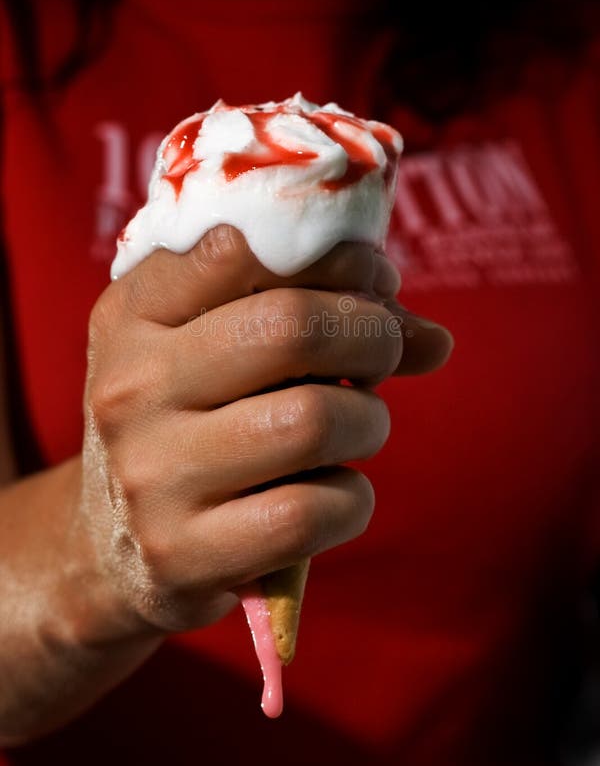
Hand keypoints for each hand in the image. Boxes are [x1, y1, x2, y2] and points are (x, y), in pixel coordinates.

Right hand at [80, 225, 451, 635]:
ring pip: (313, 421)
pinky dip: (352, 501)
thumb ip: (317, 316)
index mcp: (134, 314)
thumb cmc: (189, 424)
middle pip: (291, 327)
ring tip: (355, 428)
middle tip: (382, 354)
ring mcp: (150, 474)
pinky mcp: (181, 554)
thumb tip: (434, 340)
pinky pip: (311, 513)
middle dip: (371, 336)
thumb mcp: (215, 350)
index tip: (372, 280)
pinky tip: (333, 496)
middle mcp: (131, 386)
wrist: (110, 545)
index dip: (335, 256)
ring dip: (368, 422)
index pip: (243, 247)